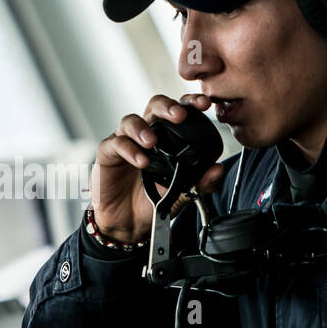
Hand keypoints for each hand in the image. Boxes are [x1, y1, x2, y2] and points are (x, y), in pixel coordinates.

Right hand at [92, 93, 225, 242]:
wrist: (129, 224)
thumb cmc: (153, 201)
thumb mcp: (183, 194)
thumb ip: (201, 183)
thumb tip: (218, 170)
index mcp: (167, 136)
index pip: (178, 111)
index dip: (190, 103)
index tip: (204, 104)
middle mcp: (146, 133)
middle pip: (154, 106)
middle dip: (167, 107)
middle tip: (179, 116)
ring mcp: (125, 141)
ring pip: (131, 121)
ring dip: (142, 128)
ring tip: (152, 142)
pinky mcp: (107, 154)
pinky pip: (116, 144)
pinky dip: (129, 150)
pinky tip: (140, 161)